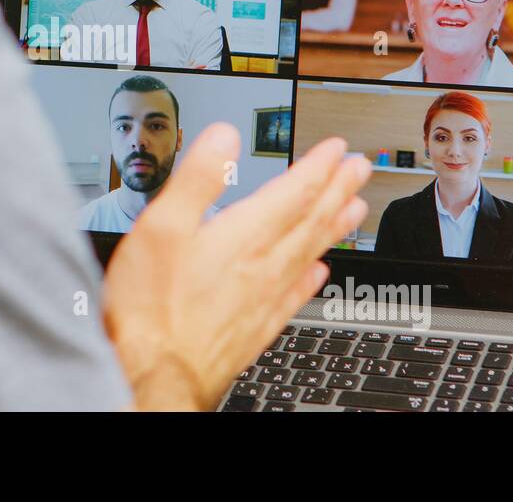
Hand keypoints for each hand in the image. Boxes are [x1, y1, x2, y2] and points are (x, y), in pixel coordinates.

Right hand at [103, 124, 370, 410]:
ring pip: (311, 254)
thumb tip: (223, 138)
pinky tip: (318, 273)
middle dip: (338, 190)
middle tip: (360, 170)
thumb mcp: (161, 226)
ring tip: (355, 210)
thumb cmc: (152, 306)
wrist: (156, 374)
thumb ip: (197, 178)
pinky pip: (296, 295)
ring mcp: (264, 299)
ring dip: (336, 228)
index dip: (319, 166)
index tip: (338, 149)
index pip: (295, 192)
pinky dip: (311, 278)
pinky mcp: (256, 328)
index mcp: (244, 236)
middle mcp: (263, 267)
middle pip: (312, 220)